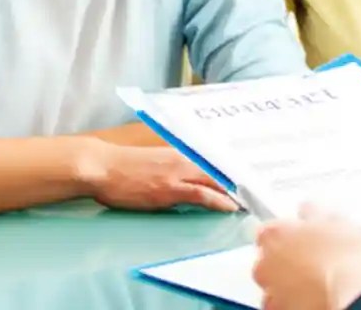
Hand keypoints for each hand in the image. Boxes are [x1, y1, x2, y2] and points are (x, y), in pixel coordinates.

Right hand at [76, 142, 238, 212]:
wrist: (101, 166)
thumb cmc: (121, 168)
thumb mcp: (152, 164)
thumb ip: (171, 169)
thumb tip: (185, 183)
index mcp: (178, 153)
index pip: (213, 161)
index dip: (233, 170)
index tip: (251, 178)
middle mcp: (182, 159)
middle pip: (220, 170)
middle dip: (241, 182)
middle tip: (259, 193)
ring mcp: (176, 173)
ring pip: (215, 181)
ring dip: (235, 193)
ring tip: (252, 203)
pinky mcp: (169, 189)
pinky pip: (200, 194)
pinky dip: (218, 201)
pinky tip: (230, 208)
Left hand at [253, 204, 360, 309]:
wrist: (355, 294)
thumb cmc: (348, 258)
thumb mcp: (339, 222)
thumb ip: (316, 214)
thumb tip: (310, 210)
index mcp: (276, 234)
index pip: (269, 230)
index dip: (288, 233)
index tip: (302, 236)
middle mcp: (266, 264)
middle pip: (267, 260)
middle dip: (285, 260)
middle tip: (314, 260)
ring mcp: (271, 293)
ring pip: (274, 287)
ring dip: (289, 285)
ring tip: (318, 284)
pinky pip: (283, 307)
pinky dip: (295, 304)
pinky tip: (315, 299)